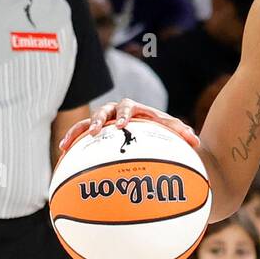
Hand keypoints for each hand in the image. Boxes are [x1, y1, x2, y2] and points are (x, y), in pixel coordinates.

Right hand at [57, 98, 200, 152]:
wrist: (149, 129)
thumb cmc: (160, 129)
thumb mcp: (170, 130)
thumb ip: (182, 133)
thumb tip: (197, 142)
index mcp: (134, 109)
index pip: (128, 107)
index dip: (124, 115)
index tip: (122, 125)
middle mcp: (116, 112)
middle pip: (104, 110)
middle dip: (99, 120)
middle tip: (97, 131)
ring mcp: (103, 120)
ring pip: (87, 122)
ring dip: (79, 131)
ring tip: (67, 144)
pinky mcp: (94, 131)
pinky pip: (80, 134)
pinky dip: (72, 140)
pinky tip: (62, 151)